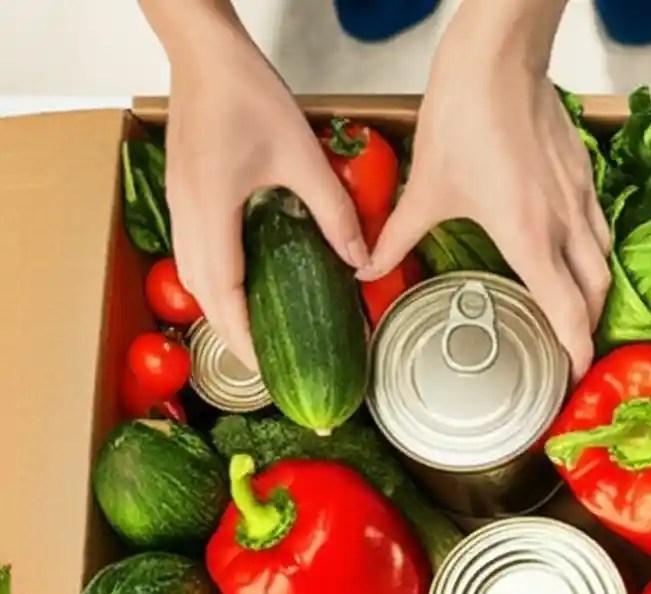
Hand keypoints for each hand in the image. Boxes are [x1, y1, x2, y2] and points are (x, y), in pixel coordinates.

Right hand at [150, 2, 365, 369]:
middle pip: (201, 294)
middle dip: (230, 334)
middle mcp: (187, 215)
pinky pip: (194, 251)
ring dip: (220, 307)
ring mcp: (180, 204)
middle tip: (263, 365)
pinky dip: (214, 279)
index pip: (224, 294)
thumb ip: (333, 210)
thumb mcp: (302, 157)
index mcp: (212, 211)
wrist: (206, 55)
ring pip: (193, 273)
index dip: (243, 337)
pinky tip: (242, 282)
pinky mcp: (184, 193)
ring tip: (253, 332)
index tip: (264, 370)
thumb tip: (361, 257)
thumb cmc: (249, 97)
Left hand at [363, 4, 610, 379]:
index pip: (568, 313)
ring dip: (596, 291)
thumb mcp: (425, 187)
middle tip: (571, 348)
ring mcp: (580, 198)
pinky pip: (600, 226)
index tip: (573, 377)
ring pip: (605, 261)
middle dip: (588, 329)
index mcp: (529, 238)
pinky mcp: (583, 174)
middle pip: (597, 295)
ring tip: (576, 307)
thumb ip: (398, 237)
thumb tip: (367, 270)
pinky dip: (594, 251)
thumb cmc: (465, 118)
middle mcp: (565, 224)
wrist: (498, 62)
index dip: (576, 353)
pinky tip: (572, 249)